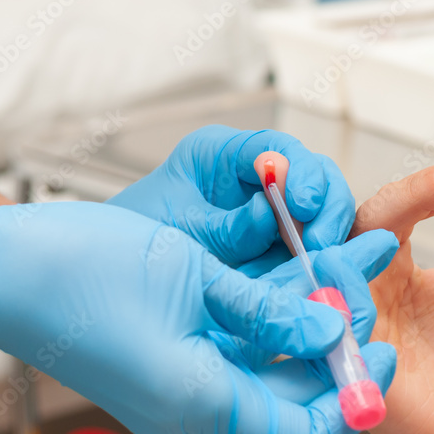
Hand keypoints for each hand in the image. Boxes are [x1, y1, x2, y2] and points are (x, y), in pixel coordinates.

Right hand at [0, 187, 395, 433]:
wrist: (1, 268)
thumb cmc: (75, 270)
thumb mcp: (191, 279)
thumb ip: (267, 311)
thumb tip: (328, 329)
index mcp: (193, 400)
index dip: (348, 401)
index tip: (380, 357)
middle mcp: (187, 406)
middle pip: (287, 397)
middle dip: (333, 346)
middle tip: (361, 291)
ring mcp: (175, 387)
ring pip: (265, 370)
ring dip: (303, 324)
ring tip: (338, 266)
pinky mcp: (166, 363)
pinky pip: (233, 353)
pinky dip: (267, 320)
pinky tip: (289, 276)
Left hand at [107, 125, 353, 273]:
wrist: (104, 284)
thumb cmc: (129, 244)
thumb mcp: (175, 231)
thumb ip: (225, 227)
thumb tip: (270, 214)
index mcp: (221, 156)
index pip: (277, 149)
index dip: (301, 172)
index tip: (303, 202)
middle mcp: (254, 182)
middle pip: (315, 179)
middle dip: (325, 210)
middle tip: (319, 246)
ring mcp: (272, 219)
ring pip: (323, 219)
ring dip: (328, 243)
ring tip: (318, 270)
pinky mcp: (279, 256)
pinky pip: (315, 255)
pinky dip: (322, 268)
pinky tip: (318, 284)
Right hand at [350, 149, 433, 433]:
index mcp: (384, 257)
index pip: (389, 206)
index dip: (425, 186)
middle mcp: (355, 279)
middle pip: (356, 222)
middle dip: (407, 197)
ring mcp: (341, 313)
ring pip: (331, 262)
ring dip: (378, 235)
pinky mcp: (334, 352)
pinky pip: (323, 318)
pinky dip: (346, 295)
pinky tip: (381, 278)